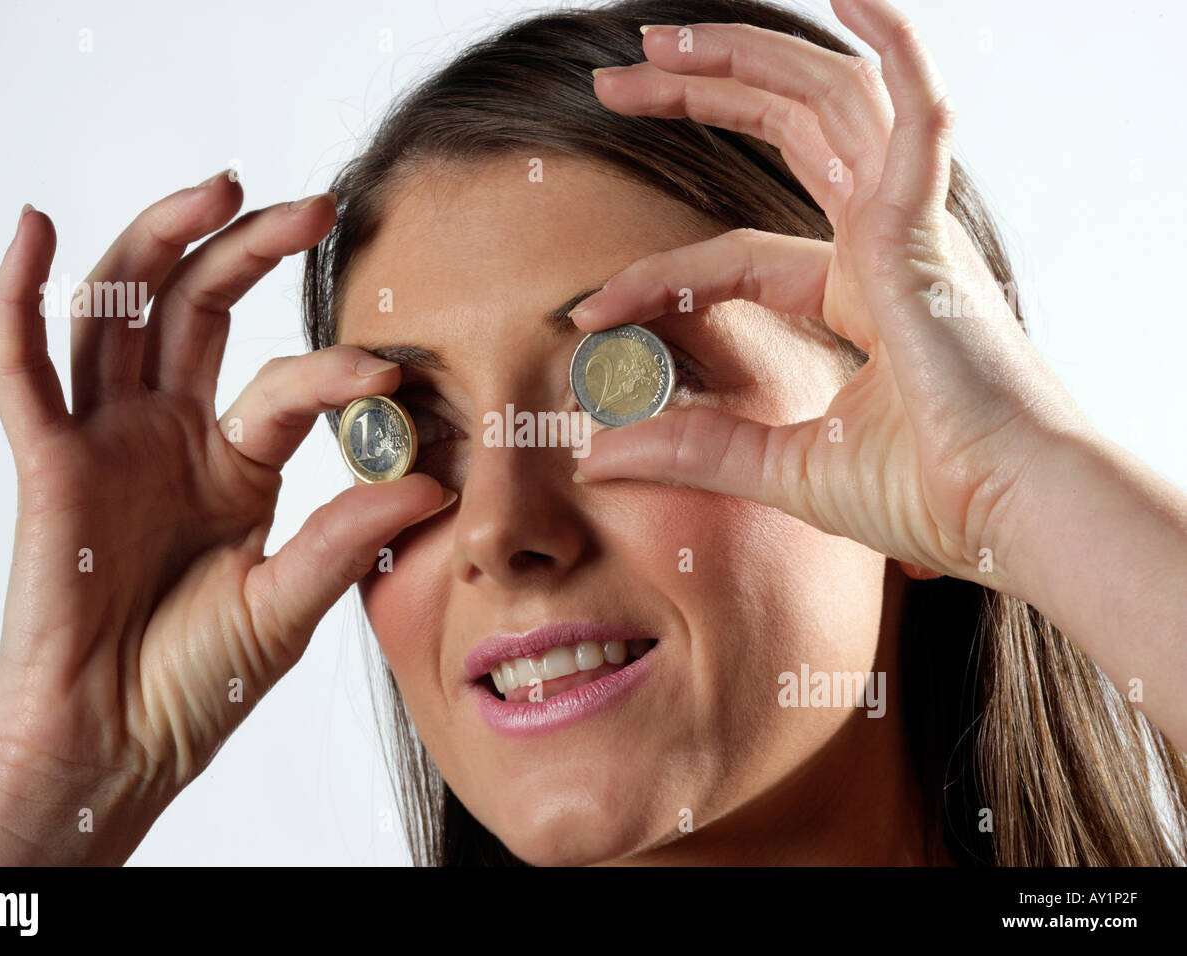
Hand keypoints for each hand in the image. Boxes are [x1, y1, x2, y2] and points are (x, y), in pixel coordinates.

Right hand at [0, 174, 453, 864]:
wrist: (118, 744)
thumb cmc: (198, 683)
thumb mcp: (289, 603)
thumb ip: (347, 539)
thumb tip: (431, 481)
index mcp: (233, 463)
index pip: (284, 383)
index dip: (335, 369)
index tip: (394, 370)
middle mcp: (169, 435)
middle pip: (201, 309)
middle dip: (252, 248)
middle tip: (315, 206)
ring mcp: (107, 441)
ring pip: (122, 312)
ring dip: (160, 239)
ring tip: (220, 185)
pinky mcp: (48, 464)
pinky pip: (22, 368)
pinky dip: (19, 298)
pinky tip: (34, 228)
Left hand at [573, 0, 1098, 589]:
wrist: (1010, 517)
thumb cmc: (928, 496)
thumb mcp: (783, 467)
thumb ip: (693, 450)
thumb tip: (599, 456)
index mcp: (859, 294)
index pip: (732, 256)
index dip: (655, 276)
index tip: (586, 316)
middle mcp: (885, 243)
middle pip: (785, 135)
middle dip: (700, 97)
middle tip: (616, 81)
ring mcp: (911, 227)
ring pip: (828, 104)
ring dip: (746, 60)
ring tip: (657, 43)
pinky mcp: (930, 229)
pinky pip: (915, 114)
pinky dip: (896, 48)